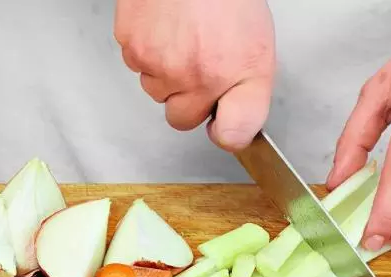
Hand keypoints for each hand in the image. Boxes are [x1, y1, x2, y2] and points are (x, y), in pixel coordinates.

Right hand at [114, 0, 275, 151]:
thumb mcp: (258, 50)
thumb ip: (248, 97)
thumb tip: (229, 131)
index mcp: (230, 74)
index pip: (230, 135)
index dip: (225, 130)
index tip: (223, 121)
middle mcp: (192, 75)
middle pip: (181, 117)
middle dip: (189, 98)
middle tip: (201, 62)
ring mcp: (157, 63)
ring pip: (156, 90)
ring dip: (167, 72)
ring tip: (184, 36)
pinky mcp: (131, 46)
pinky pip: (137, 64)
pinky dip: (148, 50)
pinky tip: (165, 28)